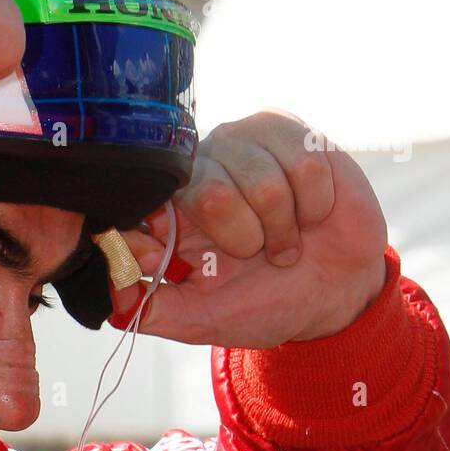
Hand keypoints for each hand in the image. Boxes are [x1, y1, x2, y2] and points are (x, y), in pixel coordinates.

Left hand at [110, 111, 388, 347]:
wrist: (336, 290)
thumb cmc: (265, 299)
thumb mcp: (203, 319)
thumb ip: (153, 310)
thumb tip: (113, 294)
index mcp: (167, 211)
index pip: (145, 202)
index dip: (171, 232)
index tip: (196, 259)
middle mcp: (197, 170)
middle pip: (209, 194)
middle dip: (245, 240)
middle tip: (257, 253)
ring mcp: (241, 145)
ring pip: (264, 183)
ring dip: (284, 226)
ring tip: (286, 235)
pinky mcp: (288, 132)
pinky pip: (305, 168)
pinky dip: (315, 205)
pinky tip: (310, 210)